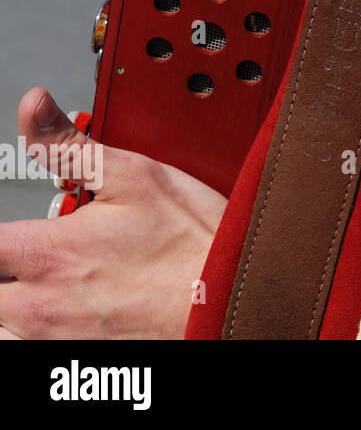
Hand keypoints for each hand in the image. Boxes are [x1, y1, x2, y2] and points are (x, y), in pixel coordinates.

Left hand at [0, 88, 226, 337]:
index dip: (3, 235)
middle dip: (5, 269)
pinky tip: (64, 314)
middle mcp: (40, 303)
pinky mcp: (80, 358)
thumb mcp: (136, 176)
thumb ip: (69, 146)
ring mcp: (57, 338)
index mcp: (47, 252)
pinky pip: (30, 349)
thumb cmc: (194, 241)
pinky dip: (34, 332)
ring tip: (40, 287)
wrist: (233, 297)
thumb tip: (34, 107)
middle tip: (29, 255)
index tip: (18, 232)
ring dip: (13, 304)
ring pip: (3, 325)